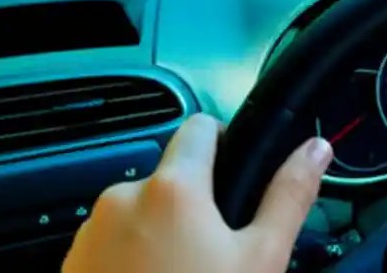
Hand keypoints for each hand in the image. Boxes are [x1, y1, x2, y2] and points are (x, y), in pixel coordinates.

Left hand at [63, 114, 331, 272]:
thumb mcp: (261, 259)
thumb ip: (289, 195)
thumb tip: (315, 149)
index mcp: (173, 188)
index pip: (200, 128)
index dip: (226, 142)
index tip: (238, 175)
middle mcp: (121, 200)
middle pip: (171, 178)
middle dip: (196, 205)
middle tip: (219, 253)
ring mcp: (89, 236)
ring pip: (140, 215)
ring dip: (162, 235)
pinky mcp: (71, 267)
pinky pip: (111, 247)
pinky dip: (133, 261)